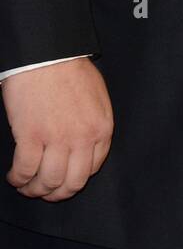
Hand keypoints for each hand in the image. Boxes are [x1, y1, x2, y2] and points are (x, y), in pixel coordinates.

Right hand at [1, 58, 113, 200]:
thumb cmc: (70, 70)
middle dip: (56, 193)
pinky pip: (25, 170)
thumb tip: (83, 144)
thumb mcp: (97, 98)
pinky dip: (18, 179)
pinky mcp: (31, 137)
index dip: (75, 180)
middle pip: (72, 183)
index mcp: (101, 129)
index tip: (64, 181)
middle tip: (45, 192)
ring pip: (47, 182)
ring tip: (26, 186)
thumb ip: (93, 124)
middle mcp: (82, 139)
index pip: (92, 169)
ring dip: (35, 190)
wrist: (47, 55)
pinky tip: (14, 177)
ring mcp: (57, 139)